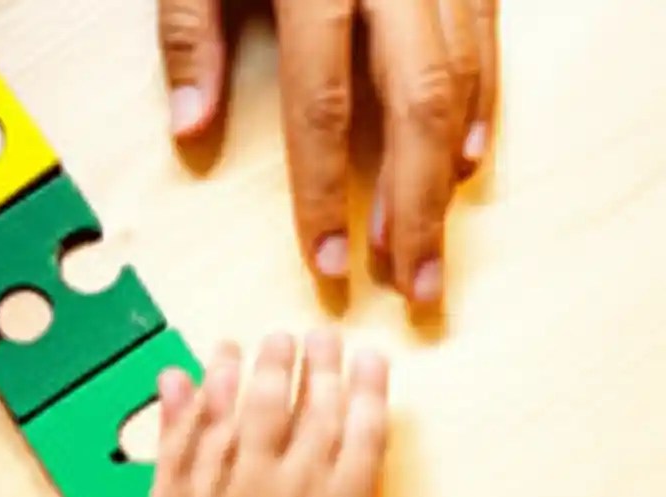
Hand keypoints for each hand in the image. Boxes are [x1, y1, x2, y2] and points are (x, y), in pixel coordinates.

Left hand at [116, 332, 479, 496]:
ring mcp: (225, 483)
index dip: (366, 384)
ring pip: (243, 404)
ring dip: (254, 365)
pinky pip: (180, 432)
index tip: (368, 353)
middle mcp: (284, 482)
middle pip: (304, 402)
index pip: (360, 426)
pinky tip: (186, 369)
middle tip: (317, 332)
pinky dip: (184, 397)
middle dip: (314, 360)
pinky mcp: (176, 493)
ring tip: (261, 340)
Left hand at [159, 0, 496, 308]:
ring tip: (428, 245)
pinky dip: (482, 103)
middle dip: (417, 205)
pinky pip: (484, 35)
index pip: (322, 106)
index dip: (325, 191)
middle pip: (416, 103)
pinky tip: (468, 161)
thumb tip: (191, 127)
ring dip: (447, 169)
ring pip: (458, 77)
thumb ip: (189, 34)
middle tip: (413, 285)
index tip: (331, 264)